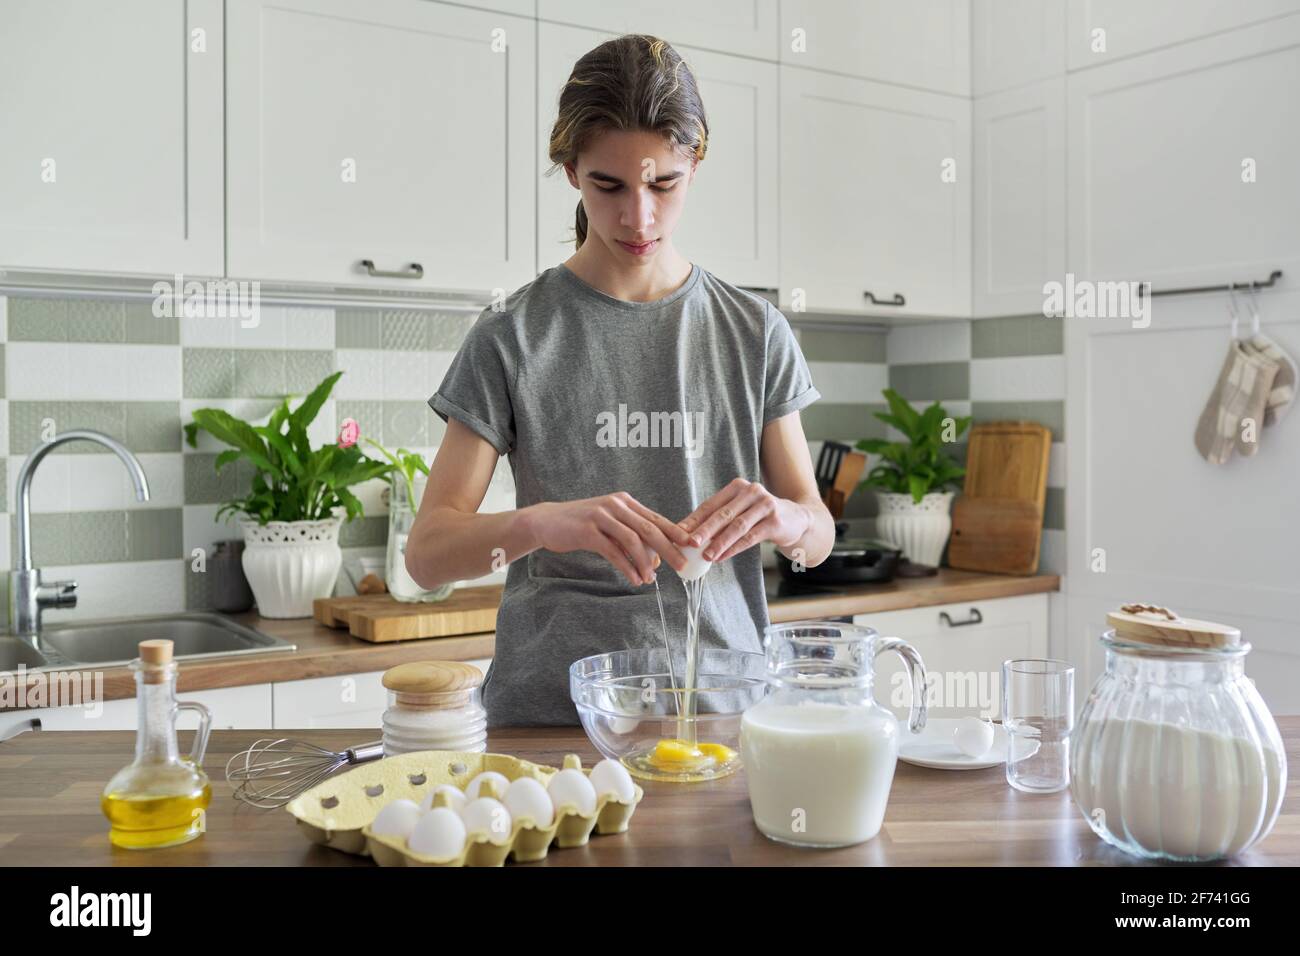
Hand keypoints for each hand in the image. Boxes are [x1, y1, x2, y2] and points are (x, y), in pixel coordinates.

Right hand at [529, 492, 691, 586]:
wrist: (547, 521)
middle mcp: (616, 505)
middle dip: (669, 549)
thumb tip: (656, 561)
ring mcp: (601, 516)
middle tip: (682, 566)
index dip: (676, 532)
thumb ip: (632, 538)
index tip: (693, 545)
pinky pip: (613, 551)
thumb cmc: (582, 526)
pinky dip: (626, 566)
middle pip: (649, 529)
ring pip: (633, 540)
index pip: (656, 519)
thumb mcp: (610, 526)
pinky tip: (634, 579)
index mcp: (625, 502)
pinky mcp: (588, 530)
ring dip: (645, 562)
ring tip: (650, 579)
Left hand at [677, 478, 812, 562]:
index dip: (694, 520)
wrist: (796, 520)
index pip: (711, 505)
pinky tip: (723, 557)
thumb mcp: (740, 512)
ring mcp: (765, 505)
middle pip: (723, 514)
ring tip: (706, 555)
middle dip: (704, 530)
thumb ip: (718, 520)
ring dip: (720, 542)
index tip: (679, 534)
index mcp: (737, 487)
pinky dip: (735, 548)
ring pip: (737, 526)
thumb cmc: (760, 517)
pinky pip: (751, 537)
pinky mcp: (775, 521)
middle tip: (690, 543)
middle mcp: (751, 492)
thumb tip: (687, 534)